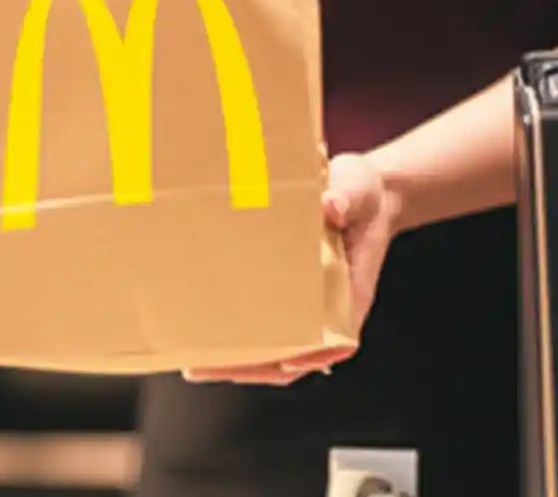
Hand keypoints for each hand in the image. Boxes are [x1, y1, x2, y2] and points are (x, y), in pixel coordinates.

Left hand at [182, 153, 399, 385]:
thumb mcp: (357, 189)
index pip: (336, 340)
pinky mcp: (289, 294)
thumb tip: (330, 206)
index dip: (311, 356)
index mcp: (351, 291)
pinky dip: (240, 336)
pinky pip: (264, 324)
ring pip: (274, 348)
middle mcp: (328, 307)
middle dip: (251, 366)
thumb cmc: (363, 194)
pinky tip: (207, 336)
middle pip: (292, 355)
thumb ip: (347, 198)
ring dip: (238, 359)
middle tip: (204, 367)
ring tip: (195, 363)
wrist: (362, 191)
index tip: (284, 361)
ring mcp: (306, 305)